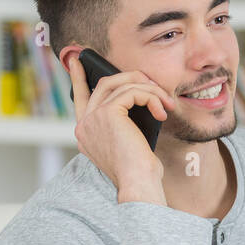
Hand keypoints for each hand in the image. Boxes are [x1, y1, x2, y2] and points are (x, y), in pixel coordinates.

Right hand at [69, 54, 173, 203]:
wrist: (139, 185)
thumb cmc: (140, 172)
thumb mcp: (128, 145)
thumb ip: (123, 123)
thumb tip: (138, 100)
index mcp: (86, 134)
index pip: (79, 99)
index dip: (78, 78)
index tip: (78, 60)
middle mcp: (84, 125)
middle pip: (104, 85)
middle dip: (130, 78)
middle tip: (152, 83)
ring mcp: (93, 118)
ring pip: (121, 86)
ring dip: (148, 90)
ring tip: (166, 103)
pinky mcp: (108, 114)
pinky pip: (132, 92)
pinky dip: (150, 97)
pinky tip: (162, 112)